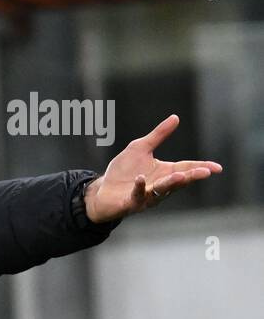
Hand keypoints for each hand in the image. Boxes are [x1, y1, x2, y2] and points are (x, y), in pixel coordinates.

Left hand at [85, 115, 221, 222]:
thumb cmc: (124, 171)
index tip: (217, 168)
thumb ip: (158, 135)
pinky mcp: (131, 201)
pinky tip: (139, 180)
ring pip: (162, 190)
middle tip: (205, 172)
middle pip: (179, 180)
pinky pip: (137, 196)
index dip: (201, 168)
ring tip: (180, 175)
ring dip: (171, 183)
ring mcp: (146, 195)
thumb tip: (175, 117)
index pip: (187, 168)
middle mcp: (159, 186)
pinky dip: (139, 188)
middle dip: (191, 176)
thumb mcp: (140, 148)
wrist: (103, 189)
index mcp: (165, 172)